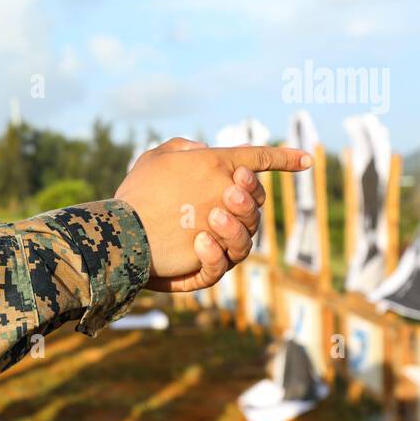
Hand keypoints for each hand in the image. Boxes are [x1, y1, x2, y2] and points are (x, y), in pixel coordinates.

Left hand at [115, 138, 309, 292]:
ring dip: (234, 227)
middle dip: (247, 199)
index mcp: (220, 189)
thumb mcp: (156, 162)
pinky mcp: (202, 271)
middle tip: (230, 188)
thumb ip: (183, 150)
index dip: (282, 163)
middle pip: (254, 211)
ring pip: (244, 242)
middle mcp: (225, 220)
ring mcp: (216, 248)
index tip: (306, 159)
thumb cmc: (137, 196)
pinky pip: (218, 267)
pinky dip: (214, 254)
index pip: (256, 172)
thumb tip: (207, 149)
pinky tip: (200, 241)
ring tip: (213, 214)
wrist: (113, 235)